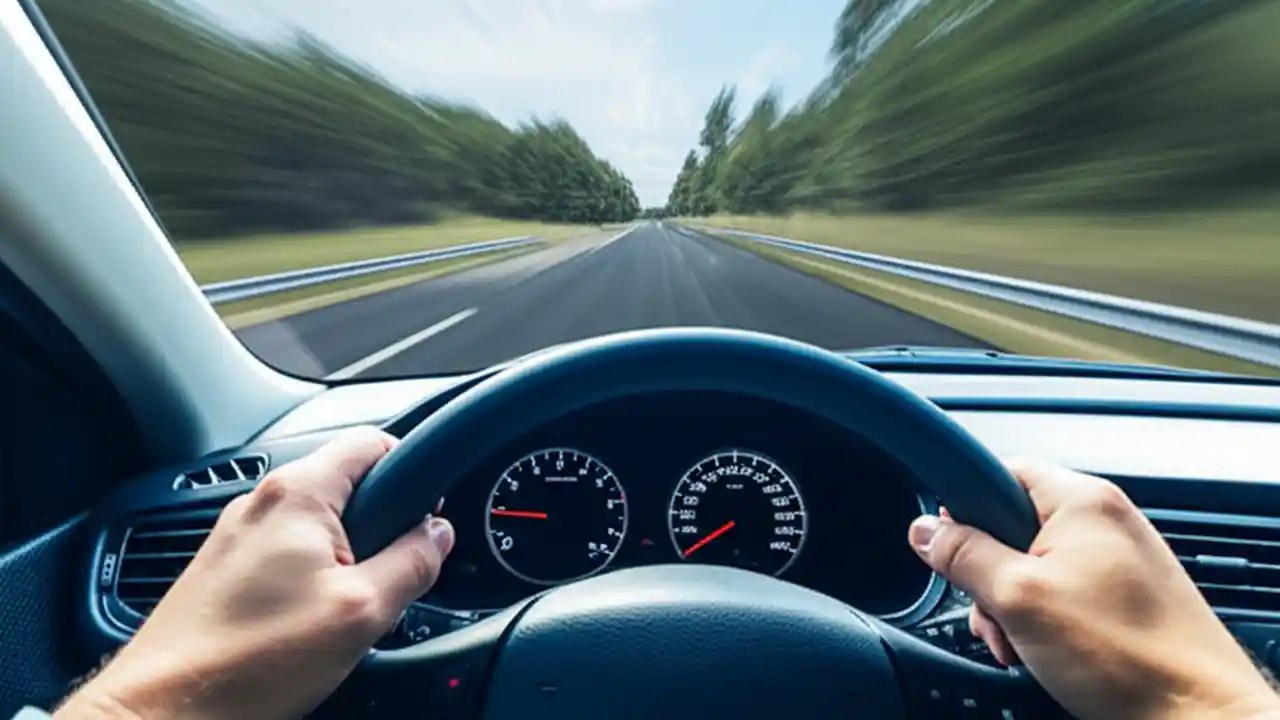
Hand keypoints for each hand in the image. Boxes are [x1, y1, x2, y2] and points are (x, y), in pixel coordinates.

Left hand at [56, 427, 453, 719]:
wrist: (166, 711)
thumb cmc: (250, 661)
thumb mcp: (361, 612)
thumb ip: (412, 563)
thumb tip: (439, 535)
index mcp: (299, 493)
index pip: (375, 441)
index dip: (415, 471)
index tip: (429, 517)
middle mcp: (262, 501)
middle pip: (349, 486)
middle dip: (382, 526)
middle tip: (391, 579)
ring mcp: (238, 535)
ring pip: (319, 527)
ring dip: (347, 558)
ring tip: (347, 610)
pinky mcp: (225, 571)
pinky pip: (288, 556)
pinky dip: (312, 579)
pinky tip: (310, 625)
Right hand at [908, 458, 1279, 719]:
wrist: (1198, 716)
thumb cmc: (1128, 655)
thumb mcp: (1019, 598)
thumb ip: (964, 556)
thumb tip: (925, 530)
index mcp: (1082, 501)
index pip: (1000, 470)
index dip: (964, 508)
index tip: (948, 546)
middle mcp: (1105, 519)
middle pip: (1012, 524)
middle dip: (988, 574)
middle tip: (992, 611)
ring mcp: (1119, 558)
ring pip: (1035, 564)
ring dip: (1011, 605)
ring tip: (1019, 643)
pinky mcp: (1126, 594)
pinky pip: (1064, 590)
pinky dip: (1043, 619)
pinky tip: (1042, 651)